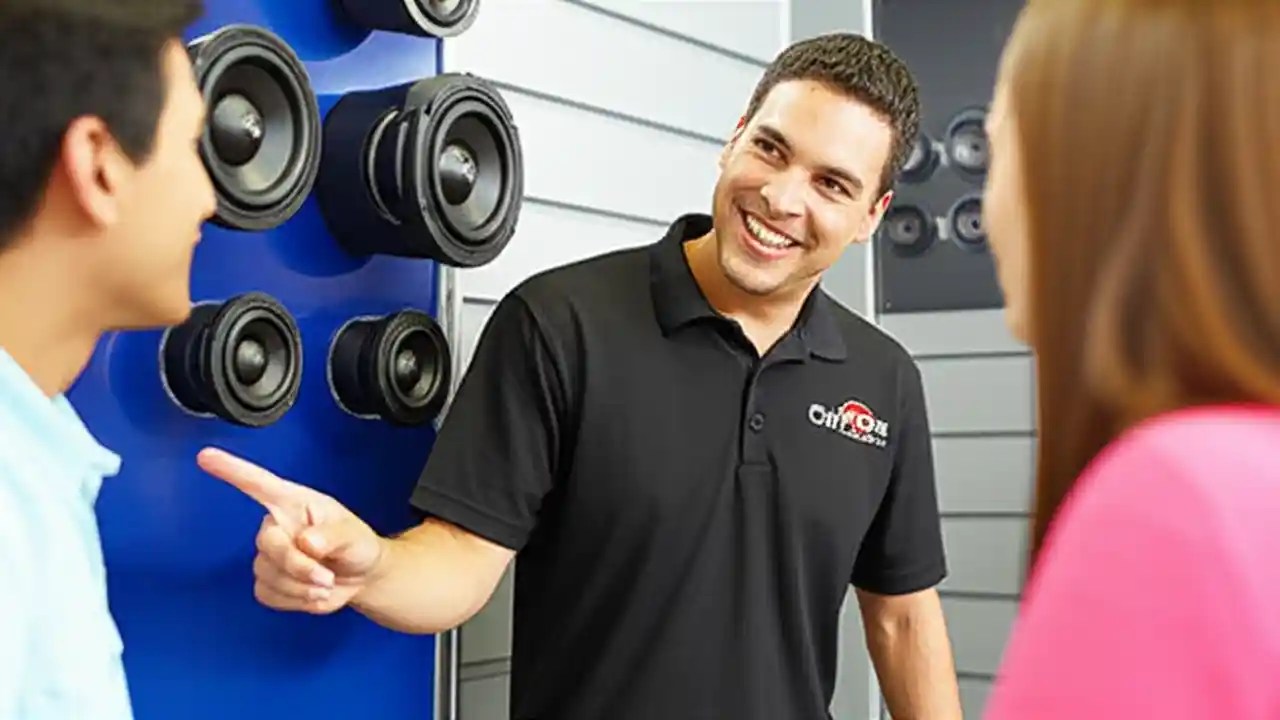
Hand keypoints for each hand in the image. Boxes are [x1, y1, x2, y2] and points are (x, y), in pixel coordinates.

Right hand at [197, 447, 385, 614]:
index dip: (232, 470)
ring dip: (301, 586)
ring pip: (269, 574)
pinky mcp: (267, 582)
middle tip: (326, 577)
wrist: (360, 577)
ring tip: (327, 583)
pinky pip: (269, 594)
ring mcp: (268, 556)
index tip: (206, 456)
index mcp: (294, 503)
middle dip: (298, 566)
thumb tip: (306, 541)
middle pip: (269, 544)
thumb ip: (333, 536)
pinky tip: (312, 593)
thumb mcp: (354, 535)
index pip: (259, 484)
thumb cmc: (356, 545)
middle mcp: (276, 526)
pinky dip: (295, 600)